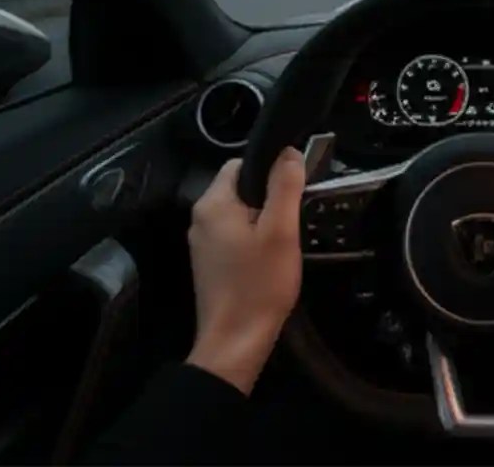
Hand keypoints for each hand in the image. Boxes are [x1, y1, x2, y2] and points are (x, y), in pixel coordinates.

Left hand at [185, 149, 304, 394]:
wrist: (235, 342)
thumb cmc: (259, 284)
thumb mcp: (281, 231)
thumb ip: (284, 186)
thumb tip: (288, 152)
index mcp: (212, 203)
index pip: (242, 164)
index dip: (271, 172)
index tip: (293, 193)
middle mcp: (200, 218)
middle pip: (240, 189)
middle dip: (269, 200)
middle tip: (291, 224)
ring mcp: (201, 243)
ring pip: (239, 214)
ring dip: (262, 222)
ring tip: (282, 245)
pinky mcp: (208, 263)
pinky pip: (233, 236)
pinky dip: (253, 241)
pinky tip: (268, 262)